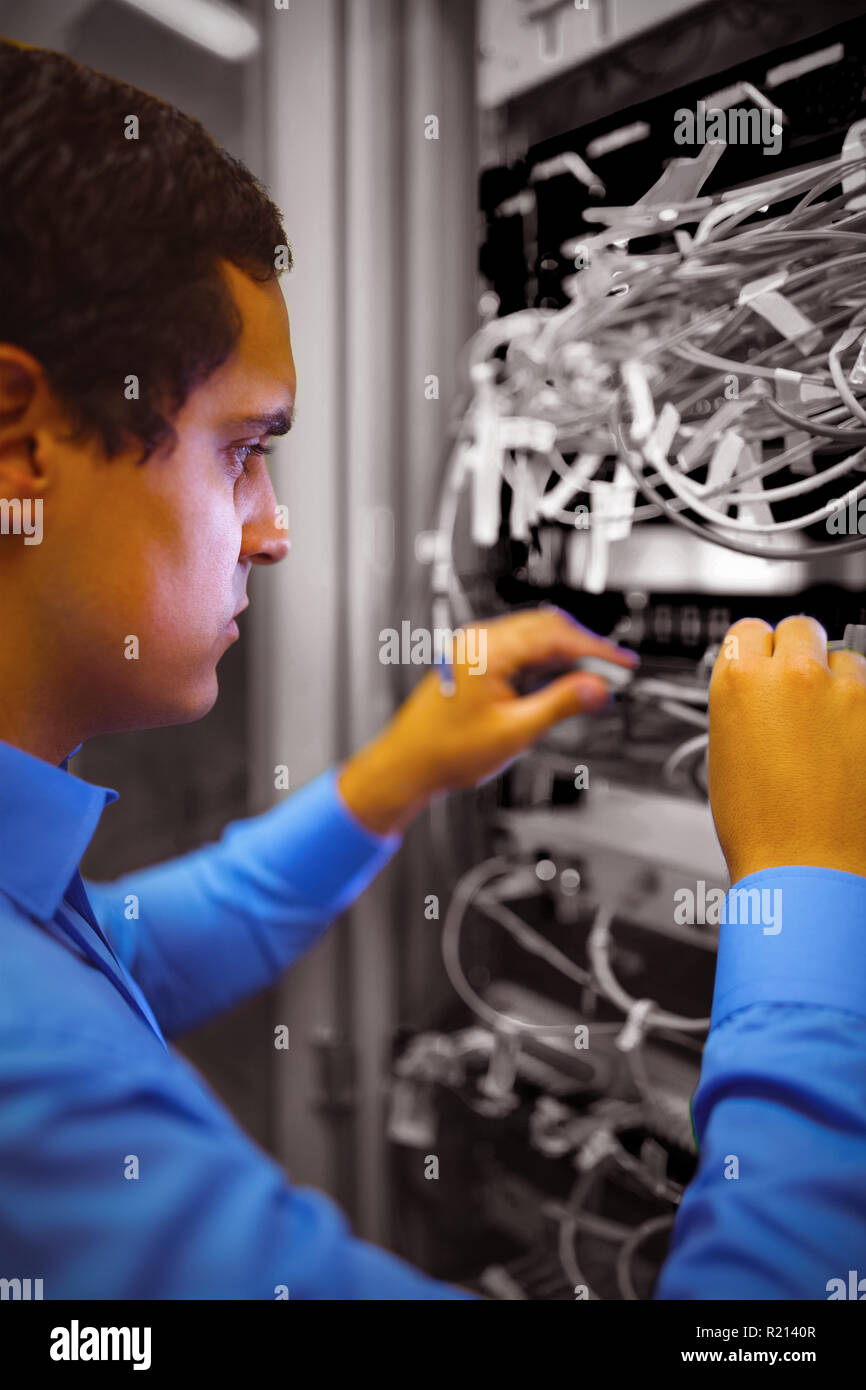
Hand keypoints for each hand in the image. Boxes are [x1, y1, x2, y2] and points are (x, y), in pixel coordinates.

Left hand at [337, 607, 637, 834]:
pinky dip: (545, 659)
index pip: (555, 636)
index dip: (595, 649)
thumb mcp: (514, 732)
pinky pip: (519, 647)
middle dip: (584, 646)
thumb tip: (597, 687)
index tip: (622, 664)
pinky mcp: (473, 660)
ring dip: (566, 652)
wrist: (407, 766)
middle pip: (546, 628)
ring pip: (534, 635)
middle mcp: (478, 640)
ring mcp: (473, 648)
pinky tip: (561, 678)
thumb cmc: (446, 752)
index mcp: (486, 650)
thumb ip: (560, 704)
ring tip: (594, 675)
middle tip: (615, 669)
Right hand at [708, 614, 865, 883]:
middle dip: (798, 654)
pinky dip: (861, 710)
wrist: (807, 868)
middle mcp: (793, 674)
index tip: (763, 665)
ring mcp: (844, 691)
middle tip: (796, 689)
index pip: (749, 630)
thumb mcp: (723, 751)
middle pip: (800, 628)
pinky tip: (848, 744)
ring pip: (844, 658)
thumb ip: (743, 704)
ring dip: (836, 682)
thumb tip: (759, 688)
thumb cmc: (761, 826)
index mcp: (740, 679)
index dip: (756, 651)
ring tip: (827, 728)